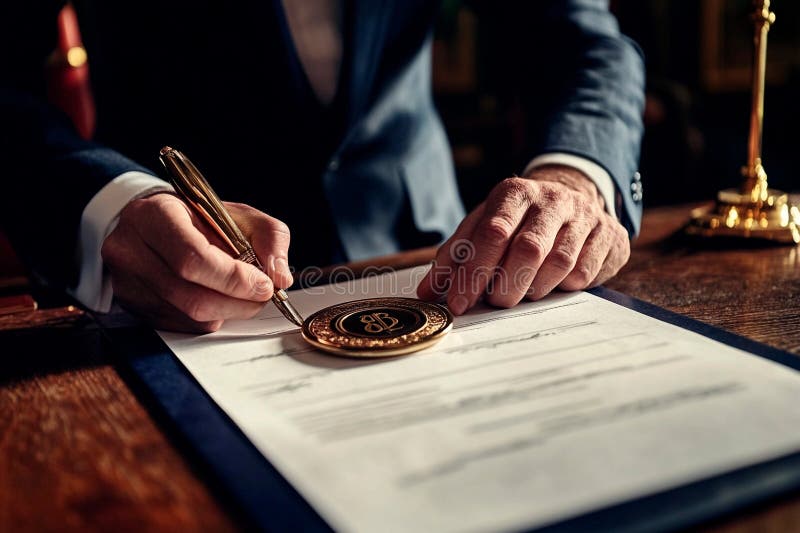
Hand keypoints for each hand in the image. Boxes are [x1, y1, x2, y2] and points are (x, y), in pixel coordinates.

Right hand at [101, 192, 292, 331]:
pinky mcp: (133, 306)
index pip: (192, 258)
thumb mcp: (239, 214)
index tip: (263, 284)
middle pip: (190, 295)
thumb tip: (280, 276)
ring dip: (228, 312)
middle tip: (262, 295)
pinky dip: (210, 318)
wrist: (154, 224)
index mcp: (155, 216)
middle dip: (237, 302)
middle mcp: (131, 249)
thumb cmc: (198, 218)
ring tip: (244, 296)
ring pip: (187, 316)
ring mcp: (127, 282)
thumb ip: (269, 237)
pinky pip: (181, 326)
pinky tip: (219, 300)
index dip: (233, 278)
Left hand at [417, 165, 629, 313]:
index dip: (472, 271)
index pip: (492, 232)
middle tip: (496, 302)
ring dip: (534, 288)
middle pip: (527, 249)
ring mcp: (585, 216)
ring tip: (523, 292)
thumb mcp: (483, 227)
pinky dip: (563, 287)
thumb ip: (454, 257)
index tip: (458, 303)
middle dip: (506, 285)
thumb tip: (427, 292)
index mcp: (514, 192)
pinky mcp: (610, 235)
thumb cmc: (518, 221)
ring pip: (558, 263)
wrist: (574, 197)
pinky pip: (585, 273)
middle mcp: (552, 199)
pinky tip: (552, 285)